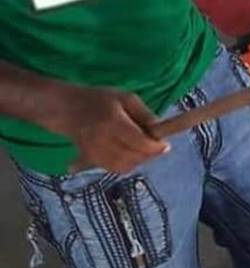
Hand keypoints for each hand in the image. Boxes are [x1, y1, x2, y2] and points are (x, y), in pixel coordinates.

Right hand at [44, 87, 168, 173]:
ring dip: (139, 160)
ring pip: (125, 166)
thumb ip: (145, 115)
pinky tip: (130, 153)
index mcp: (113, 122)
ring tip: (142, 148)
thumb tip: (159, 132)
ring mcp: (94, 152)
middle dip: (149, 154)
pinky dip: (127, 164)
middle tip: (155, 145)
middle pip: (133, 157)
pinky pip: (115, 169)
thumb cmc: (100, 100)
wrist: (66, 109)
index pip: (139, 142)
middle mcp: (102, 140)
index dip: (155, 147)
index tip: (165, 145)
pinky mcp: (90, 160)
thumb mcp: (126, 98)